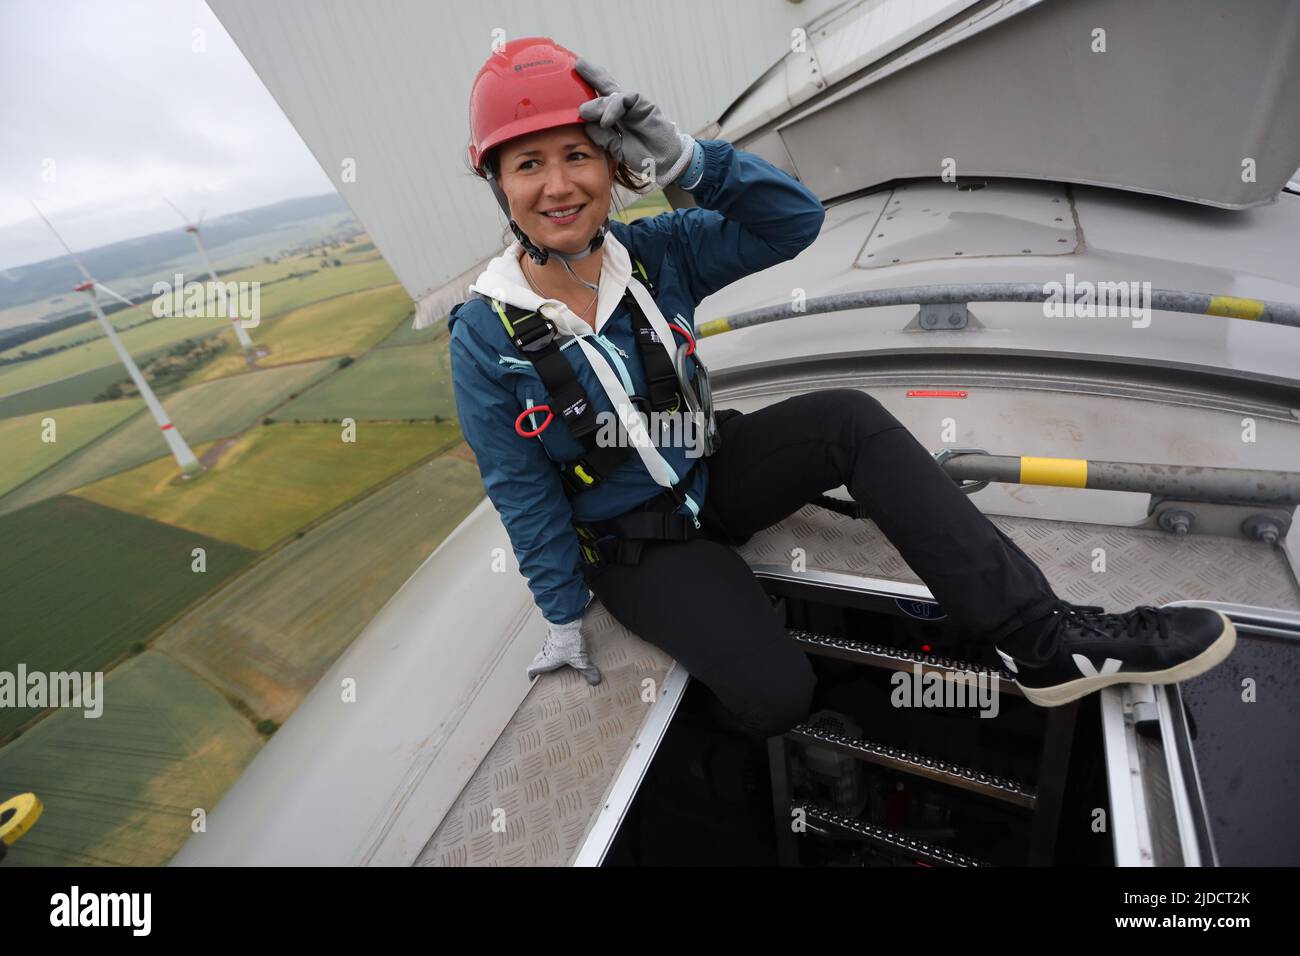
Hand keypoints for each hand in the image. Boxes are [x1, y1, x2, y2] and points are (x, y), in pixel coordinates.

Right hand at [527, 618, 602, 684]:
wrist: (566, 621)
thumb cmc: (568, 641)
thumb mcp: (580, 659)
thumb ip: (587, 670)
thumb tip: (595, 681)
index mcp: (548, 660)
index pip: (533, 668)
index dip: (531, 674)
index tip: (532, 678)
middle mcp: (546, 651)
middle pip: (537, 659)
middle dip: (539, 665)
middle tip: (544, 669)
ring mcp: (549, 640)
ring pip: (544, 649)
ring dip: (547, 654)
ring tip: (556, 657)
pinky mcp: (554, 631)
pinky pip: (552, 640)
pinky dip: (555, 644)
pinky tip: (564, 644)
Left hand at [575, 58, 694, 188]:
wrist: (665, 161)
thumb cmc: (643, 155)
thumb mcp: (617, 148)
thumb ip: (603, 136)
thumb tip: (586, 124)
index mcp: (616, 116)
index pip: (600, 98)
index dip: (587, 89)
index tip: (571, 82)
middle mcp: (624, 107)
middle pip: (606, 86)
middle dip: (592, 74)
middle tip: (578, 64)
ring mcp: (634, 105)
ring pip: (613, 95)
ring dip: (598, 103)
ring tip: (585, 112)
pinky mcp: (644, 105)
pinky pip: (625, 100)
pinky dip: (613, 109)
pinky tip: (606, 120)